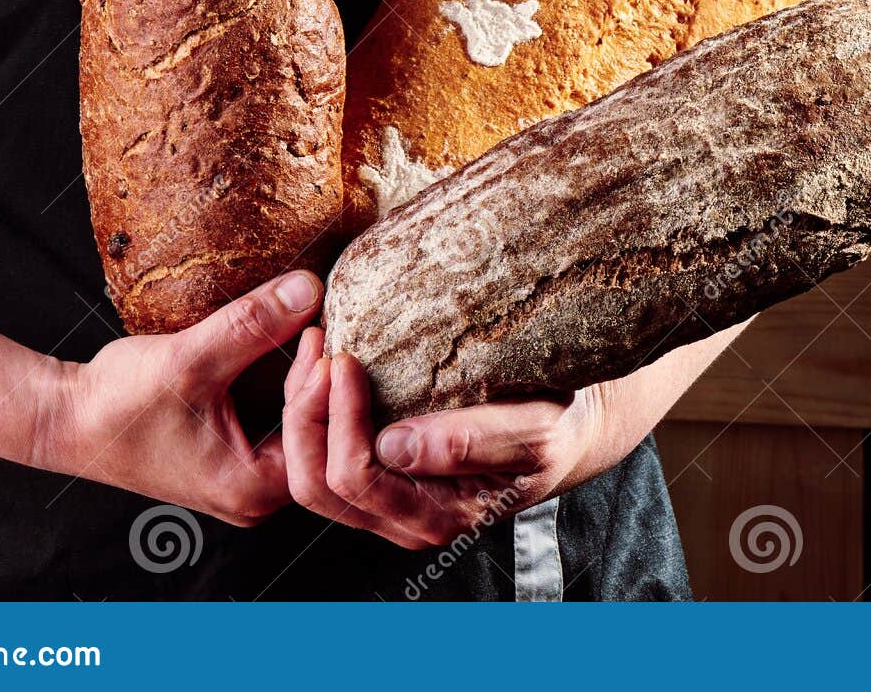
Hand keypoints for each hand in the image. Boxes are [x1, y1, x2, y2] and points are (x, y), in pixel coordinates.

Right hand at [43, 270, 323, 525]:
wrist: (65, 417)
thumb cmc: (116, 402)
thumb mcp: (190, 358)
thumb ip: (251, 325)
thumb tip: (307, 289)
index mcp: (250, 488)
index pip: (313, 434)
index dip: (320, 380)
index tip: (318, 331)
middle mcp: (254, 497)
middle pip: (317, 438)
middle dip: (323, 384)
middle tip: (330, 332)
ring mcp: (244, 482)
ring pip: (300, 432)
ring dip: (308, 386)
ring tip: (316, 337)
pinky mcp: (233, 460)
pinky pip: (279, 428)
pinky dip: (289, 392)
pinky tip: (295, 354)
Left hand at [281, 329, 607, 548]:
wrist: (568, 428)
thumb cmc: (557, 427)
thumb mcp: (534, 430)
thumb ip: (472, 442)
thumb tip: (396, 445)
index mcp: (438, 516)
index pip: (358, 479)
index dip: (341, 419)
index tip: (348, 360)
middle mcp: (403, 520)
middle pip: (316, 485)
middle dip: (306, 415)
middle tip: (320, 349)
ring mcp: (387, 503)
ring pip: (308, 474)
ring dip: (302, 412)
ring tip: (314, 349)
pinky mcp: (380, 476)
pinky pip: (322, 456)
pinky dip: (314, 410)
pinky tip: (324, 363)